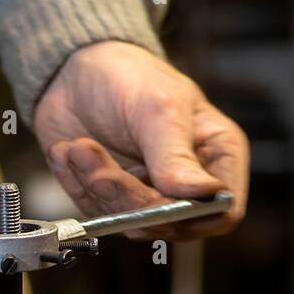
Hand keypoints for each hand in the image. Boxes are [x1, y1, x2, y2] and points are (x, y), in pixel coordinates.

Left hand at [34, 41, 248, 238]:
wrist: (74, 70)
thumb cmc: (127, 75)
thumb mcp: (157, 106)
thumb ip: (176, 154)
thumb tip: (204, 192)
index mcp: (215, 154)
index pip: (223, 209)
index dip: (194, 214)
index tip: (160, 196)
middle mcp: (186, 181)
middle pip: (170, 223)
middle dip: (129, 197)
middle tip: (99, 166)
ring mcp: (148, 193)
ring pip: (131, 223)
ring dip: (97, 188)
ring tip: (78, 148)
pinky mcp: (112, 200)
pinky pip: (98, 216)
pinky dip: (79, 186)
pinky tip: (70, 153)